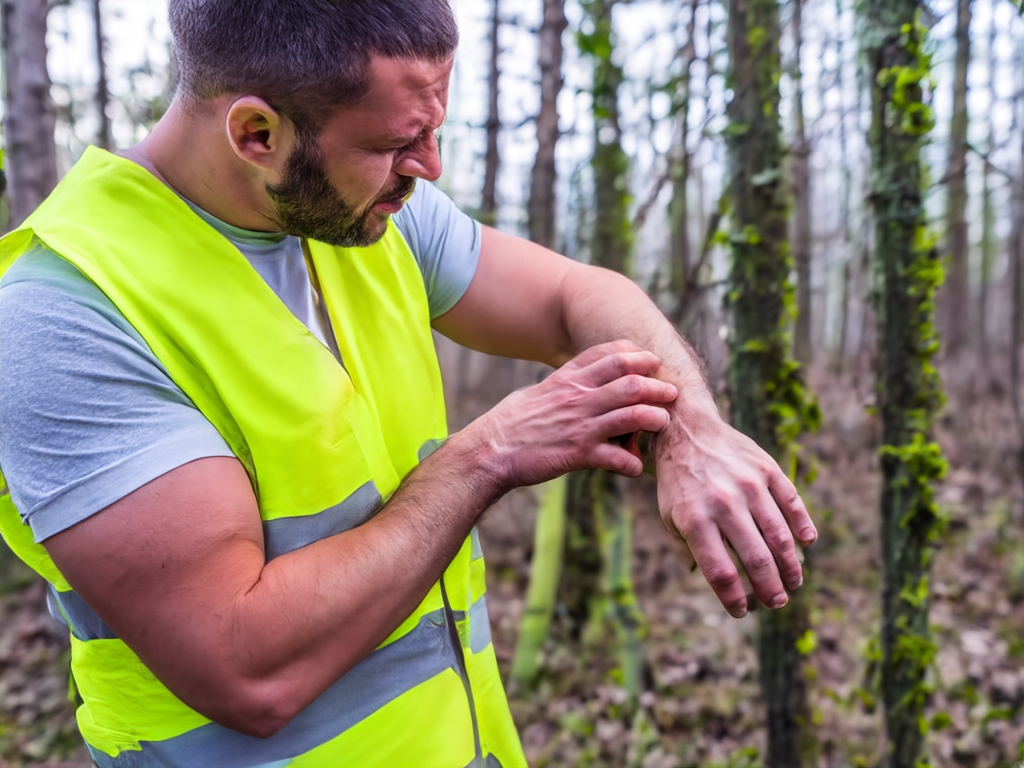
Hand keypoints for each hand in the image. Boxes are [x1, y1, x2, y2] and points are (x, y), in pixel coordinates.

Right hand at [461, 340, 678, 489]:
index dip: (637, 355)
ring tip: (663, 423)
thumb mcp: (536, 393)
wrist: (489, 451)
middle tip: (670, 392)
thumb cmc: (509, 424)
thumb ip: (562, 385)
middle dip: (657, 386)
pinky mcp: (578, 454)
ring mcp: (580, 426)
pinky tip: (635, 467)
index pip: (610, 356)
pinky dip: (633, 463)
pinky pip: (617, 458)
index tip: (650, 361)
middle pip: (631, 382)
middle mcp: (577, 398)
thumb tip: (576, 381)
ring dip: (655, 419)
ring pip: (633, 415)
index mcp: (567, 380)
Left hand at [654, 407, 816, 617]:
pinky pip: (792, 503)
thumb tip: (719, 585)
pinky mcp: (767, 469)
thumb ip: (691, 550)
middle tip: (778, 602)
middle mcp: (724, 503)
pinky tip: (806, 544)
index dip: (734, 599)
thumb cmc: (678, 482)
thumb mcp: (670, 516)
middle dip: (771, 590)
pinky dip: (803, 527)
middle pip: (756, 560)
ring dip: (791, 566)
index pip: (721, 573)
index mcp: (695, 519)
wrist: (686, 430)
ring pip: (779, 537)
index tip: (743, 612)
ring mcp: (749, 484)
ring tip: (794, 581)